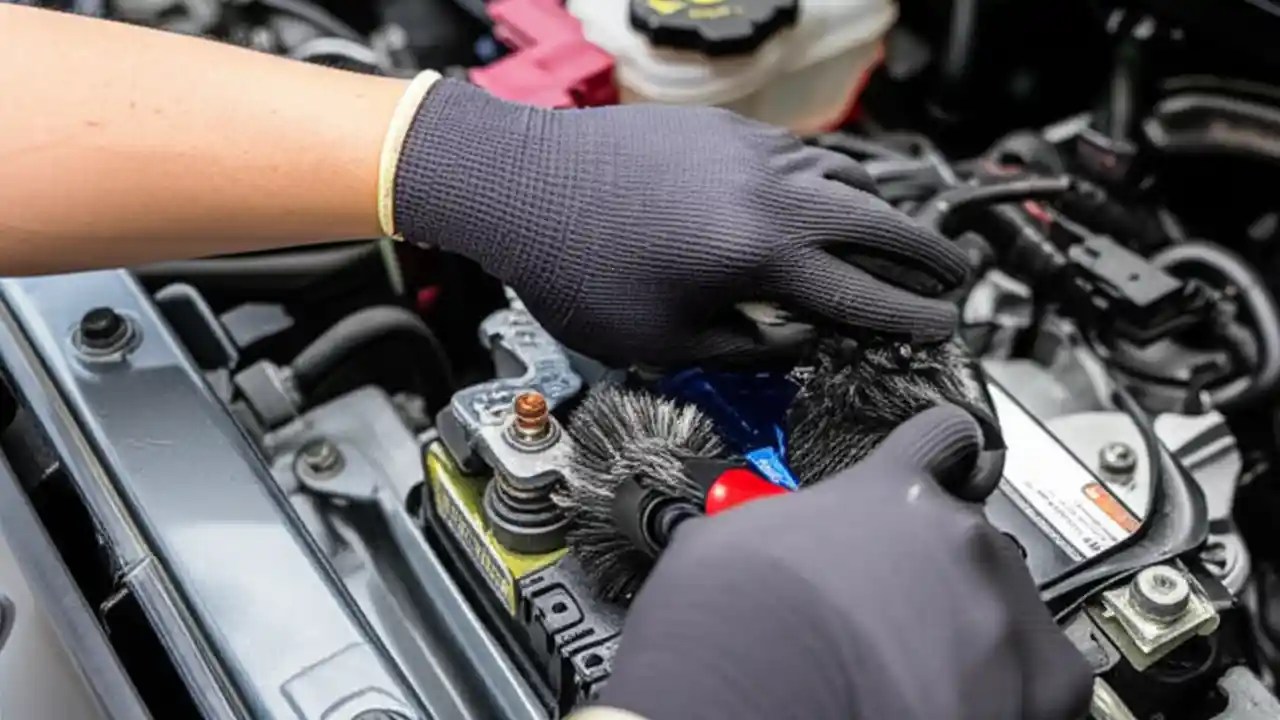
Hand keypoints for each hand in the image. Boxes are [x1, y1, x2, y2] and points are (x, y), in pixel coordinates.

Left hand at [392, 81, 968, 366]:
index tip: (943, 326)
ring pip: (847, 177)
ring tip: (900, 237)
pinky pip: (804, 153)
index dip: (911, 316)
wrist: (520, 185)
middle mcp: (770, 194)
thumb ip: (747, 346)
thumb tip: (799, 337)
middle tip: (957, 273)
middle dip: (928, 253)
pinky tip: (829, 195)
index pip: (860, 293)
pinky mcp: (728, 129)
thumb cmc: (576, 269)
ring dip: (883, 210)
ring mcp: (752, 151)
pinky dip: (831, 179)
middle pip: (879, 222)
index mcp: (758, 255)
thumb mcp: (663, 341)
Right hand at [596, 405, 1091, 719]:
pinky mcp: (1044, 680)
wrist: (752, 703)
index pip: (945, 438)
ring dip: (975, 631)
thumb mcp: (729, 540)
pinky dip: (1011, 692)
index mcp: (890, 490)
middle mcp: (960, 536)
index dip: (943, 458)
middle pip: (974, 539)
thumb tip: (754, 533)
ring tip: (917, 674)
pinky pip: (1046, 676)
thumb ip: (778, 521)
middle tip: (895, 618)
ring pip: (1010, 607)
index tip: (948, 473)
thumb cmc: (731, 631)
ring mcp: (1006, 606)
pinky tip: (954, 702)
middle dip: (941, 572)